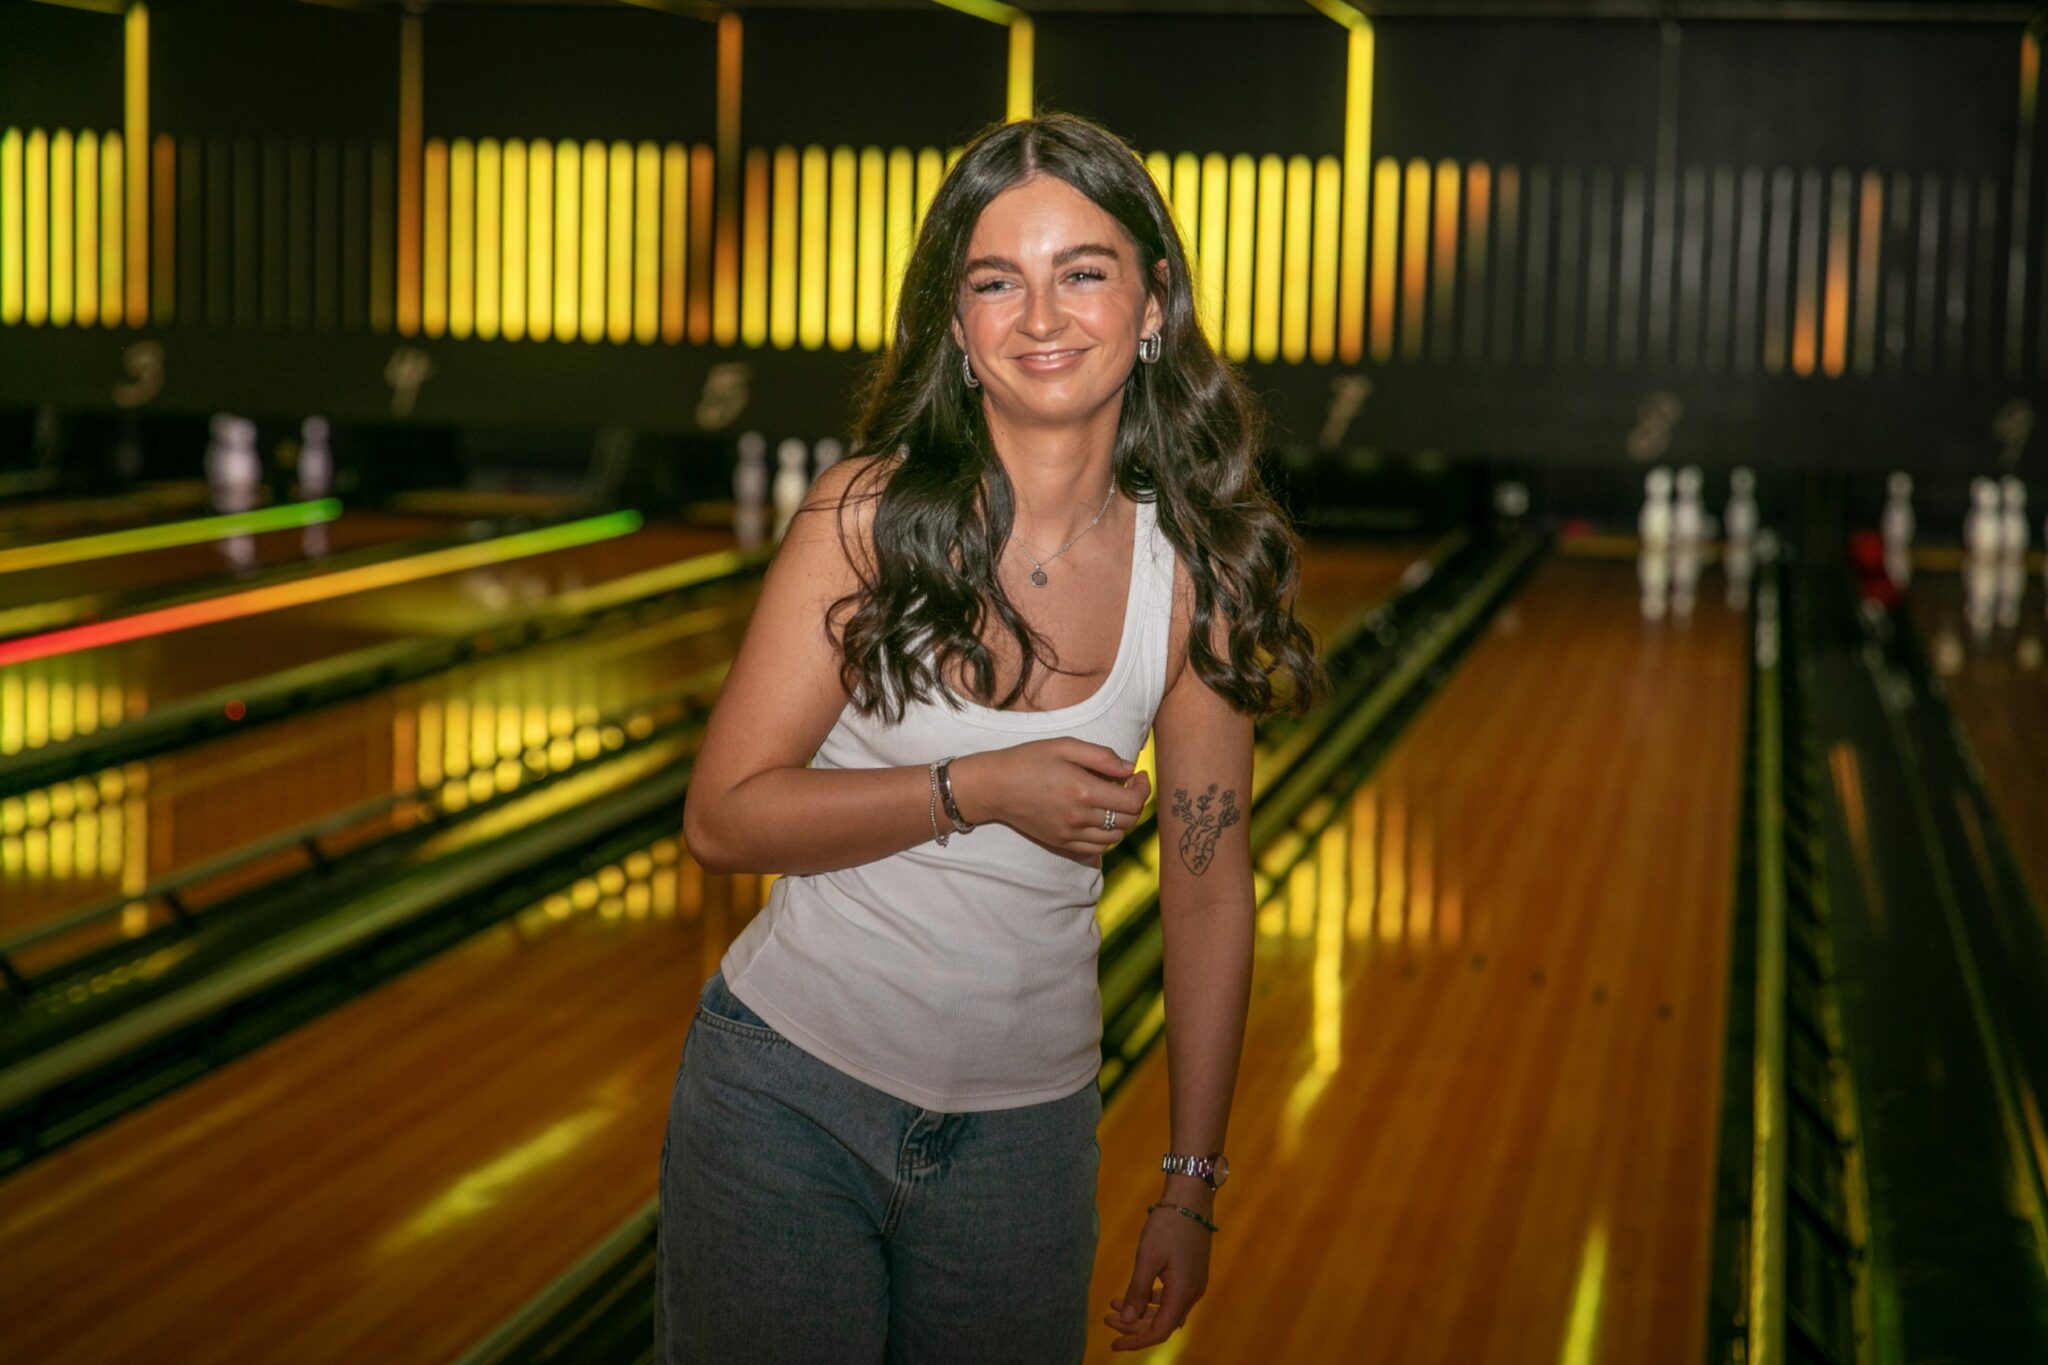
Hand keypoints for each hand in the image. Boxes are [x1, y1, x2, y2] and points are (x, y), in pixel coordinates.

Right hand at [951, 739, 1149, 863]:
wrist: (995, 787)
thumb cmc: (1029, 760)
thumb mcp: (1065, 746)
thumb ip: (1102, 757)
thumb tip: (1130, 768)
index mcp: (1084, 790)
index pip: (1133, 802)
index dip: (1143, 788)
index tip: (1136, 775)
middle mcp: (1080, 817)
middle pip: (1128, 821)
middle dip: (1135, 802)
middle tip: (1126, 785)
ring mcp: (1070, 834)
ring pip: (1115, 837)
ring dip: (1122, 820)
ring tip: (1111, 801)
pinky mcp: (1061, 843)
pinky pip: (1097, 848)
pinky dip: (1106, 836)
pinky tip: (1097, 818)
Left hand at [1103, 1203, 1211, 1350]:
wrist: (1191, 1198)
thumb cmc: (1168, 1225)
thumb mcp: (1147, 1258)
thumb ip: (1137, 1291)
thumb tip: (1127, 1321)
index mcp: (1183, 1293)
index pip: (1159, 1332)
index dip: (1136, 1341)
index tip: (1113, 1344)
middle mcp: (1192, 1293)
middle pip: (1162, 1323)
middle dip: (1133, 1325)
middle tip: (1107, 1320)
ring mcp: (1194, 1282)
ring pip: (1166, 1309)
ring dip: (1140, 1310)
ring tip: (1114, 1304)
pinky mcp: (1192, 1271)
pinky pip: (1171, 1295)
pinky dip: (1151, 1297)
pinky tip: (1134, 1290)